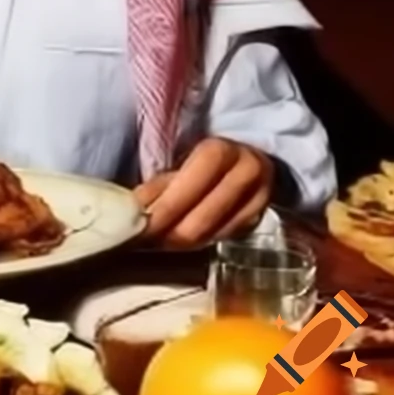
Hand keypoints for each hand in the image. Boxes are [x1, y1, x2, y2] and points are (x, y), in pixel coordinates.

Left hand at [134, 137, 275, 248]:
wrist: (247, 159)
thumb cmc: (202, 159)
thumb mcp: (181, 161)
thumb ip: (161, 184)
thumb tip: (134, 209)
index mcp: (220, 151)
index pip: (191, 185)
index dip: (164, 208)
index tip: (138, 222)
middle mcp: (246, 173)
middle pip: (203, 218)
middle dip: (168, 233)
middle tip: (143, 240)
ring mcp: (260, 199)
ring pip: (212, 233)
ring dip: (180, 242)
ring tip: (155, 242)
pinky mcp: (260, 219)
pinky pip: (223, 238)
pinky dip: (198, 243)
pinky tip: (178, 241)